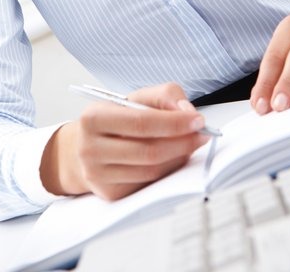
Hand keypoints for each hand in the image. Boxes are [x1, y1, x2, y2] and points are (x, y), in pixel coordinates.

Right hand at [40, 82, 209, 199]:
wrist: (86, 145)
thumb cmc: (116, 119)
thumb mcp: (135, 97)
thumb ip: (164, 95)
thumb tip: (186, 110)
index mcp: (93, 117)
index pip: (141, 122)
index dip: (174, 122)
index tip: (198, 120)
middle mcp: (90, 148)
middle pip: (148, 150)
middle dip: (182, 142)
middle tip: (203, 134)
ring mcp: (98, 175)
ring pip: (151, 170)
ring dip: (178, 157)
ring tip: (191, 144)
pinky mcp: (109, 193)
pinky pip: (148, 184)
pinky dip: (168, 170)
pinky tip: (174, 157)